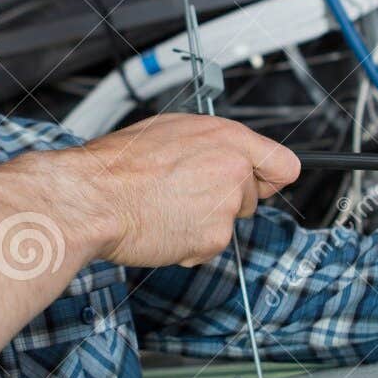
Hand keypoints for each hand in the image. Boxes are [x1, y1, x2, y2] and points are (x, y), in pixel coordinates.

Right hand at [67, 114, 300, 266]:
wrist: (93, 198)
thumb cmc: (118, 164)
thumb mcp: (169, 131)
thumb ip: (209, 145)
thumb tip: (224, 153)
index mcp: (226, 136)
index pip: (284, 164)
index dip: (271, 178)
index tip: (263, 184)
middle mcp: (234, 168)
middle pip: (251, 197)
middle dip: (225, 202)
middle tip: (185, 196)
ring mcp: (227, 204)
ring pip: (227, 223)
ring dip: (204, 223)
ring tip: (165, 208)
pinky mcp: (214, 237)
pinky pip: (208, 246)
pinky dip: (188, 244)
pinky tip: (162, 227)